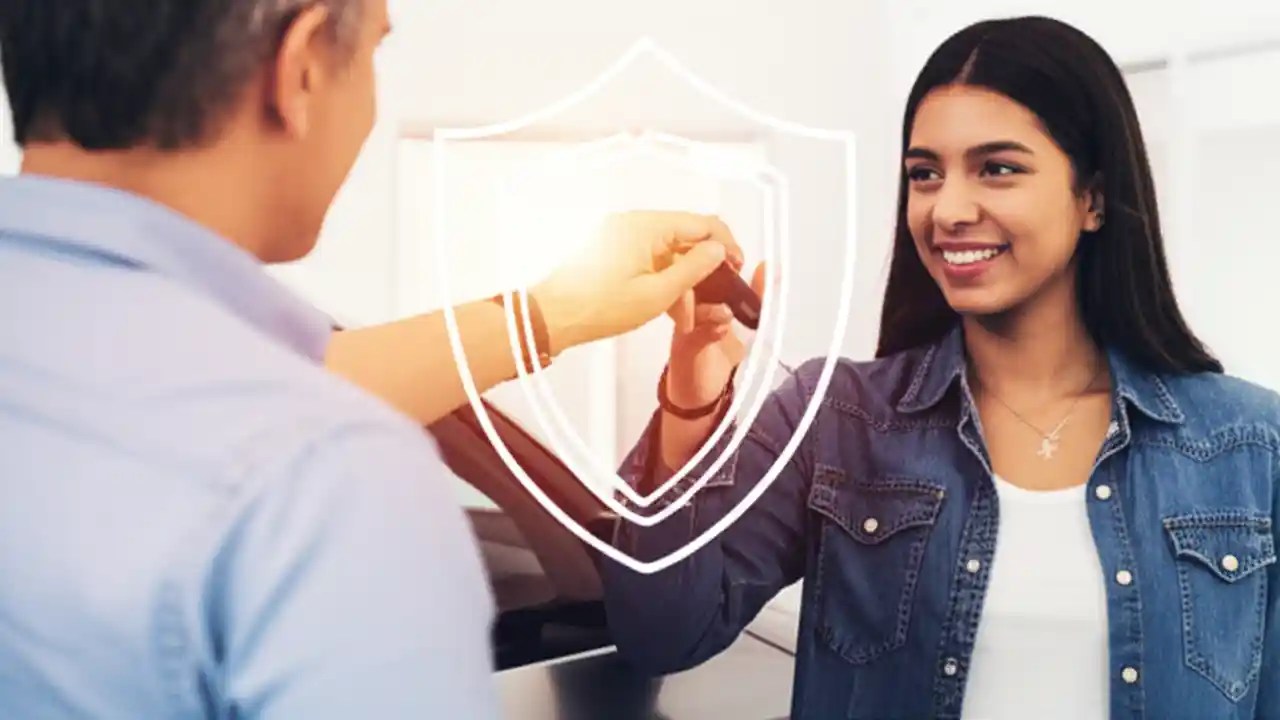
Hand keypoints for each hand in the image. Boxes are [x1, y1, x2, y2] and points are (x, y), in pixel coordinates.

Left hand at [531, 211, 743, 352]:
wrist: (549, 318)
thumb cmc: (597, 307)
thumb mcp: (656, 294)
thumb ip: (693, 270)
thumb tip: (718, 251)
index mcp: (646, 226)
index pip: (701, 224)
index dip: (725, 246)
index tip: (737, 268)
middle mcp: (634, 224)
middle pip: (684, 239)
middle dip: (702, 271)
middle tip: (714, 299)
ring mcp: (620, 237)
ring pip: (667, 254)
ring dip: (681, 283)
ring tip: (686, 318)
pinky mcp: (611, 253)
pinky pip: (648, 261)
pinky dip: (661, 282)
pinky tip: (668, 310)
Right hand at [664, 261, 766, 409]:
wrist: (700, 393)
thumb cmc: (719, 352)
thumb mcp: (746, 321)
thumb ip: (758, 296)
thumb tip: (771, 266)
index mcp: (703, 292)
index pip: (705, 263)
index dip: (718, 254)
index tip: (738, 258)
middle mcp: (690, 304)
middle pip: (692, 277)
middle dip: (711, 272)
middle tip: (732, 271)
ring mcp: (684, 325)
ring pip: (687, 303)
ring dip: (709, 304)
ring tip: (726, 313)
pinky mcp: (683, 347)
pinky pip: (690, 334)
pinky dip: (707, 329)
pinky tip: (721, 329)